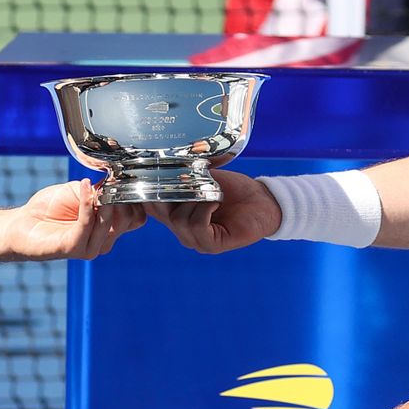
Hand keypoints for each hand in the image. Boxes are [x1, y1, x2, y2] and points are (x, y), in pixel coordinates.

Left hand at [3, 179, 144, 260]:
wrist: (22, 223)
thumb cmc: (51, 207)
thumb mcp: (82, 191)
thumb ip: (102, 189)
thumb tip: (118, 179)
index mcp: (109, 228)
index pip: (138, 217)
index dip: (136, 198)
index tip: (127, 179)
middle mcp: (104, 240)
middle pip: (129, 219)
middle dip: (122, 197)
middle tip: (110, 181)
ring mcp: (90, 247)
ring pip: (110, 221)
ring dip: (103, 199)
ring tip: (93, 184)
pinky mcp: (74, 248)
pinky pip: (87, 222)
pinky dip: (87, 202)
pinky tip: (84, 186)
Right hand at [145, 170, 280, 253]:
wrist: (263, 201)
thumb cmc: (234, 189)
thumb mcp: (203, 178)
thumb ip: (181, 176)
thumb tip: (160, 162)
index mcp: (176, 215)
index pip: (149, 206)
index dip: (146, 191)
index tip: (150, 173)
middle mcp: (182, 231)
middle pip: (160, 212)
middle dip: (172, 191)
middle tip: (192, 179)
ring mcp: (196, 240)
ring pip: (179, 220)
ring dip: (195, 200)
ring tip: (212, 193)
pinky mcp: (212, 245)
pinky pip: (197, 226)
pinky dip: (205, 209)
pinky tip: (216, 202)